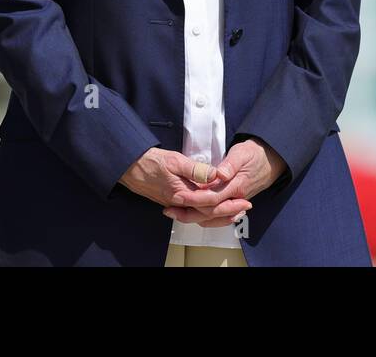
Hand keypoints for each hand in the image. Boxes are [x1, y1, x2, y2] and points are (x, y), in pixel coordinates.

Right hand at [119, 147, 250, 222]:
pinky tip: (214, 210)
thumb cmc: (150, 162)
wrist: (130, 167)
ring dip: (219, 215)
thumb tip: (216, 174)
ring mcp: (176, 203)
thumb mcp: (174, 160)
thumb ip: (196, 169)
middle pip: (208, 213)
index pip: (210, 203)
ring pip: (201, 216)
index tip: (243, 199)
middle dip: (229, 211)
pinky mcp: (174, 201)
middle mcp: (179, 203)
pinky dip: (206, 213)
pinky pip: (193, 212)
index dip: (229, 202)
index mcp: (181, 194)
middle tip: (245, 207)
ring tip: (234, 212)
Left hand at [162, 136, 286, 227]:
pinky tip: (191, 215)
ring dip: (192, 217)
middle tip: (170, 210)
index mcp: (236, 185)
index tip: (179, 196)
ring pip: (212, 217)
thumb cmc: (255, 154)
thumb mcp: (242, 153)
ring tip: (175, 213)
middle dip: (188, 213)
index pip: (213, 198)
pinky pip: (216, 215)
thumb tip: (219, 174)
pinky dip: (203, 217)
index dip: (195, 198)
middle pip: (210, 212)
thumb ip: (230, 164)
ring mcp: (234, 202)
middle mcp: (235, 197)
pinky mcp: (232, 202)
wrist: (270, 160)